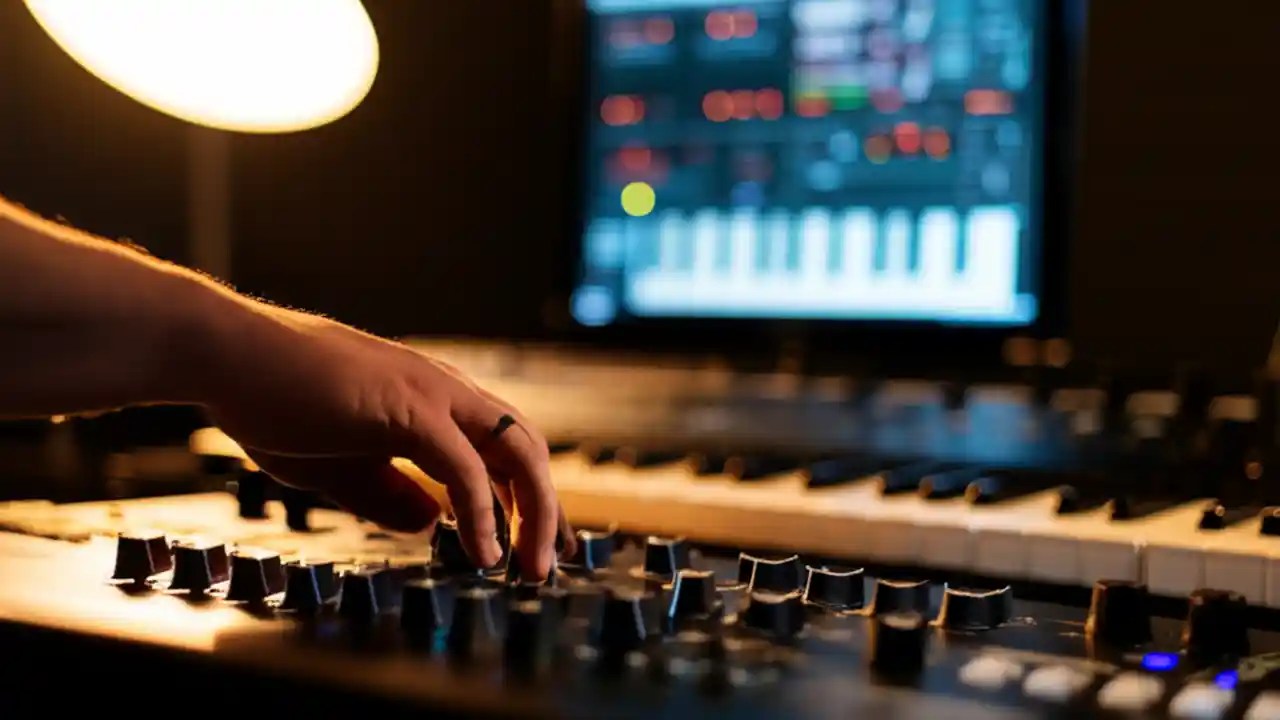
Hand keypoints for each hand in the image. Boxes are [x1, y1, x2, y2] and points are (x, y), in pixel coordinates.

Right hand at [192, 304, 573, 580]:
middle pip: (524, 450)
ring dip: (531, 516)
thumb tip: (428, 523)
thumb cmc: (272, 400)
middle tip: (552, 563)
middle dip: (546, 510)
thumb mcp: (340, 465)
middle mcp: (443, 390)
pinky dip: (481, 513)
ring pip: (512, 455)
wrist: (224, 355)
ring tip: (531, 569)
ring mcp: (430, 393)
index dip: (528, 495)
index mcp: (430, 400)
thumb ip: (387, 493)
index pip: (502, 448)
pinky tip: (484, 553)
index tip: (538, 541)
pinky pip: (463, 469)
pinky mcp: (407, 408)